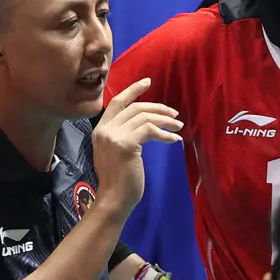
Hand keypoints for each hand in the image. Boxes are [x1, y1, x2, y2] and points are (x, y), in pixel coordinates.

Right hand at [92, 78, 182, 217]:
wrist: (114, 198)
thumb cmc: (119, 180)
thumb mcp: (116, 152)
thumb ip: (123, 135)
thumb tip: (145, 123)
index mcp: (100, 129)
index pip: (117, 102)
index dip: (133, 90)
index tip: (148, 81)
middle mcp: (104, 130)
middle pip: (135, 107)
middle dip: (158, 108)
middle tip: (175, 114)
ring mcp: (114, 136)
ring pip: (144, 117)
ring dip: (165, 120)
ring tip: (179, 127)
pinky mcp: (126, 145)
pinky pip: (150, 130)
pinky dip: (166, 133)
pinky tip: (175, 139)